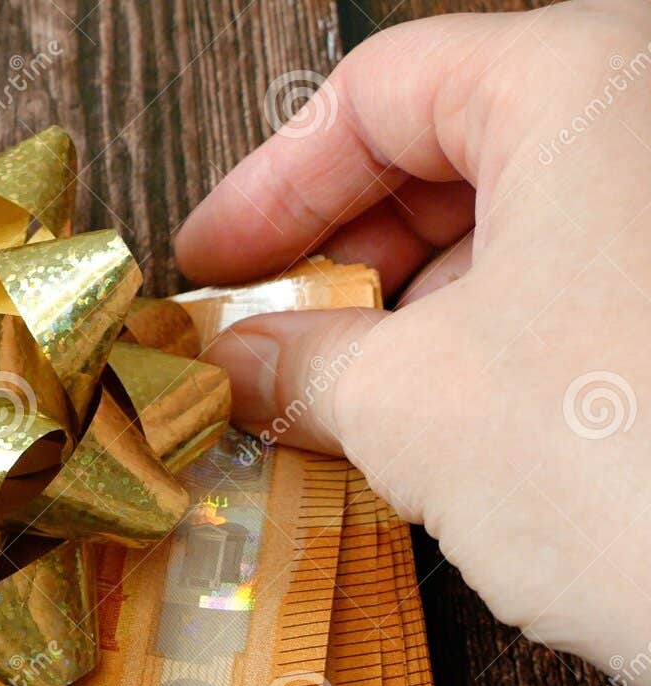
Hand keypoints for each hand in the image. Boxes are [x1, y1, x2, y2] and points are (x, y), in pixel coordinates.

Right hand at [177, 0, 650, 685]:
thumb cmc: (630, 467)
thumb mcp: (411, 406)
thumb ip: (299, 363)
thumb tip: (241, 362)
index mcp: (591, 81)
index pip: (379, 93)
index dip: (269, 188)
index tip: (212, 265)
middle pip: (456, 150)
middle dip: (342, 256)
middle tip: (271, 338)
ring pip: (526, 224)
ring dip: (417, 310)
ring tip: (346, 400)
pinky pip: (591, 283)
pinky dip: (502, 339)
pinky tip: (446, 423)